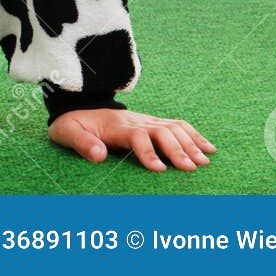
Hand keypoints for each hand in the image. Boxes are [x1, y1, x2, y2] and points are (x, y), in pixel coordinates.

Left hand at [49, 108, 215, 170]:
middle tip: (191, 168)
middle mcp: (135, 121)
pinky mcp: (154, 122)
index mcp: (115, 126)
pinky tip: (209, 149)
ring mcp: (146, 120)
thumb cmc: (73, 124)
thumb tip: (98, 155)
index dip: (148, 152)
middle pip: (160, 131)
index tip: (159, 169)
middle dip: (177, 149)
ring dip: (190, 144)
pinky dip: (195, 136)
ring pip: (173, 128)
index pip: (136, 136)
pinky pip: (178, 126)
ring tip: (204, 162)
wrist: (79, 106)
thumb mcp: (66, 132)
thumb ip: (80, 142)